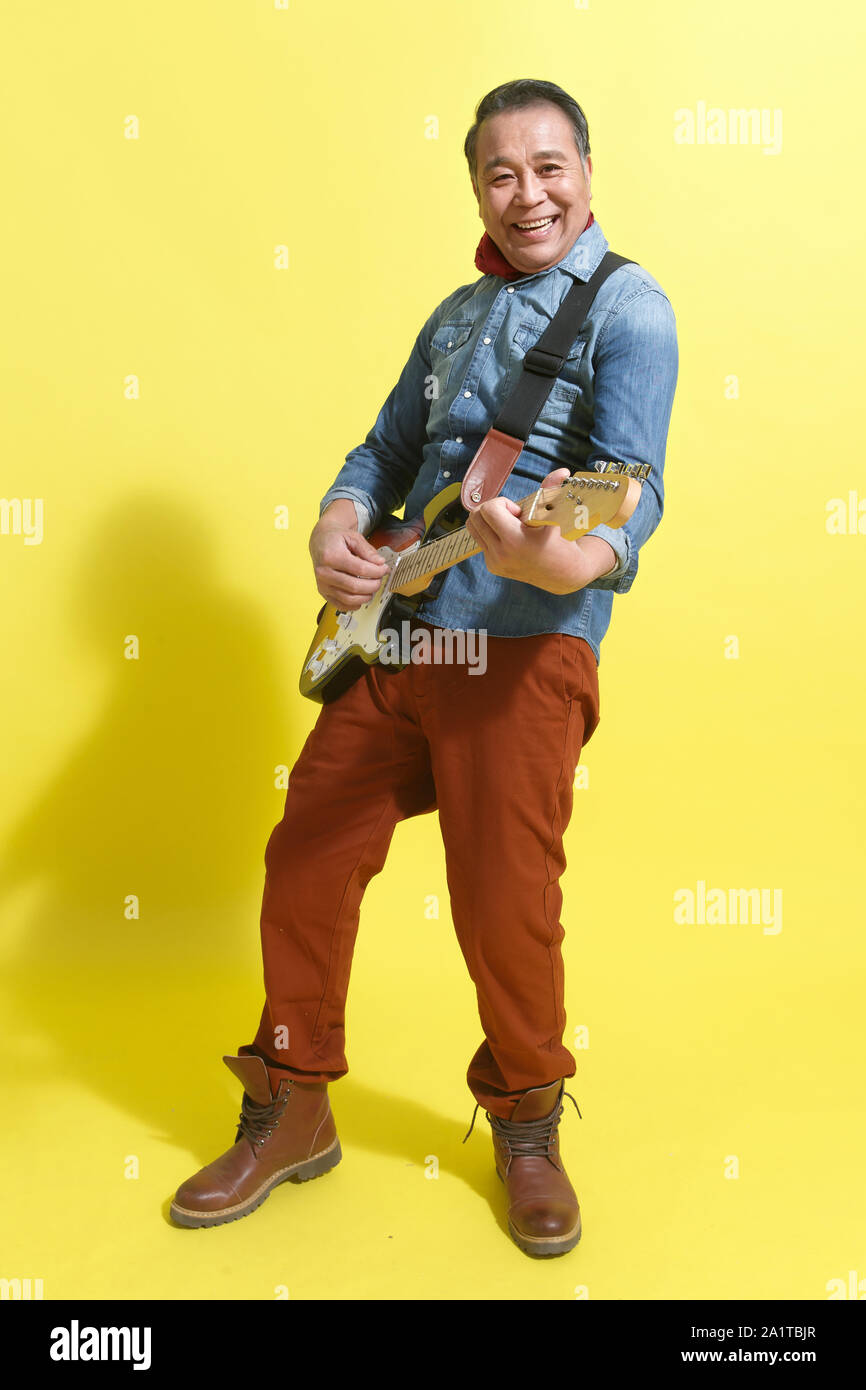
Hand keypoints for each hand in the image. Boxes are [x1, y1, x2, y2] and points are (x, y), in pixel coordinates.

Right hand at [310, 522, 386, 609]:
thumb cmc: (335, 539)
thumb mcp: (353, 537)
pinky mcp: (323, 592)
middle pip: (355, 586)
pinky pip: (340, 605)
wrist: (320, 541)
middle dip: (373, 585)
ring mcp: (322, 584)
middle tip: (379, 579)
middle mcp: (324, 572)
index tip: (384, 569)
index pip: (360, 569)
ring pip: (348, 599)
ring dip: (365, 596)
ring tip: (372, 588)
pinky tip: (361, 597)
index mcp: (331, 556)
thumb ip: (367, 551)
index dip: (377, 571)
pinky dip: (354, 605)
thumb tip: (380, 563)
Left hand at [465, 468, 617, 593]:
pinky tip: (510, 537)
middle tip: (512, 515)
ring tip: (508, 523)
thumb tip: (561, 471)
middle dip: (492, 509)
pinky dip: (491, 532)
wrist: (563, 574)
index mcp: (516, 541)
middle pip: (475, 516)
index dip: (503, 503)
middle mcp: (501, 554)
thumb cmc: (561, 541)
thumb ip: (552, 491)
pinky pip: (480, 540)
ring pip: (472, 528)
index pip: (489, 509)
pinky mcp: (493, 567)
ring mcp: (495, 562)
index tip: (518, 511)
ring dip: (488, 519)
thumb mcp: (557, 516)